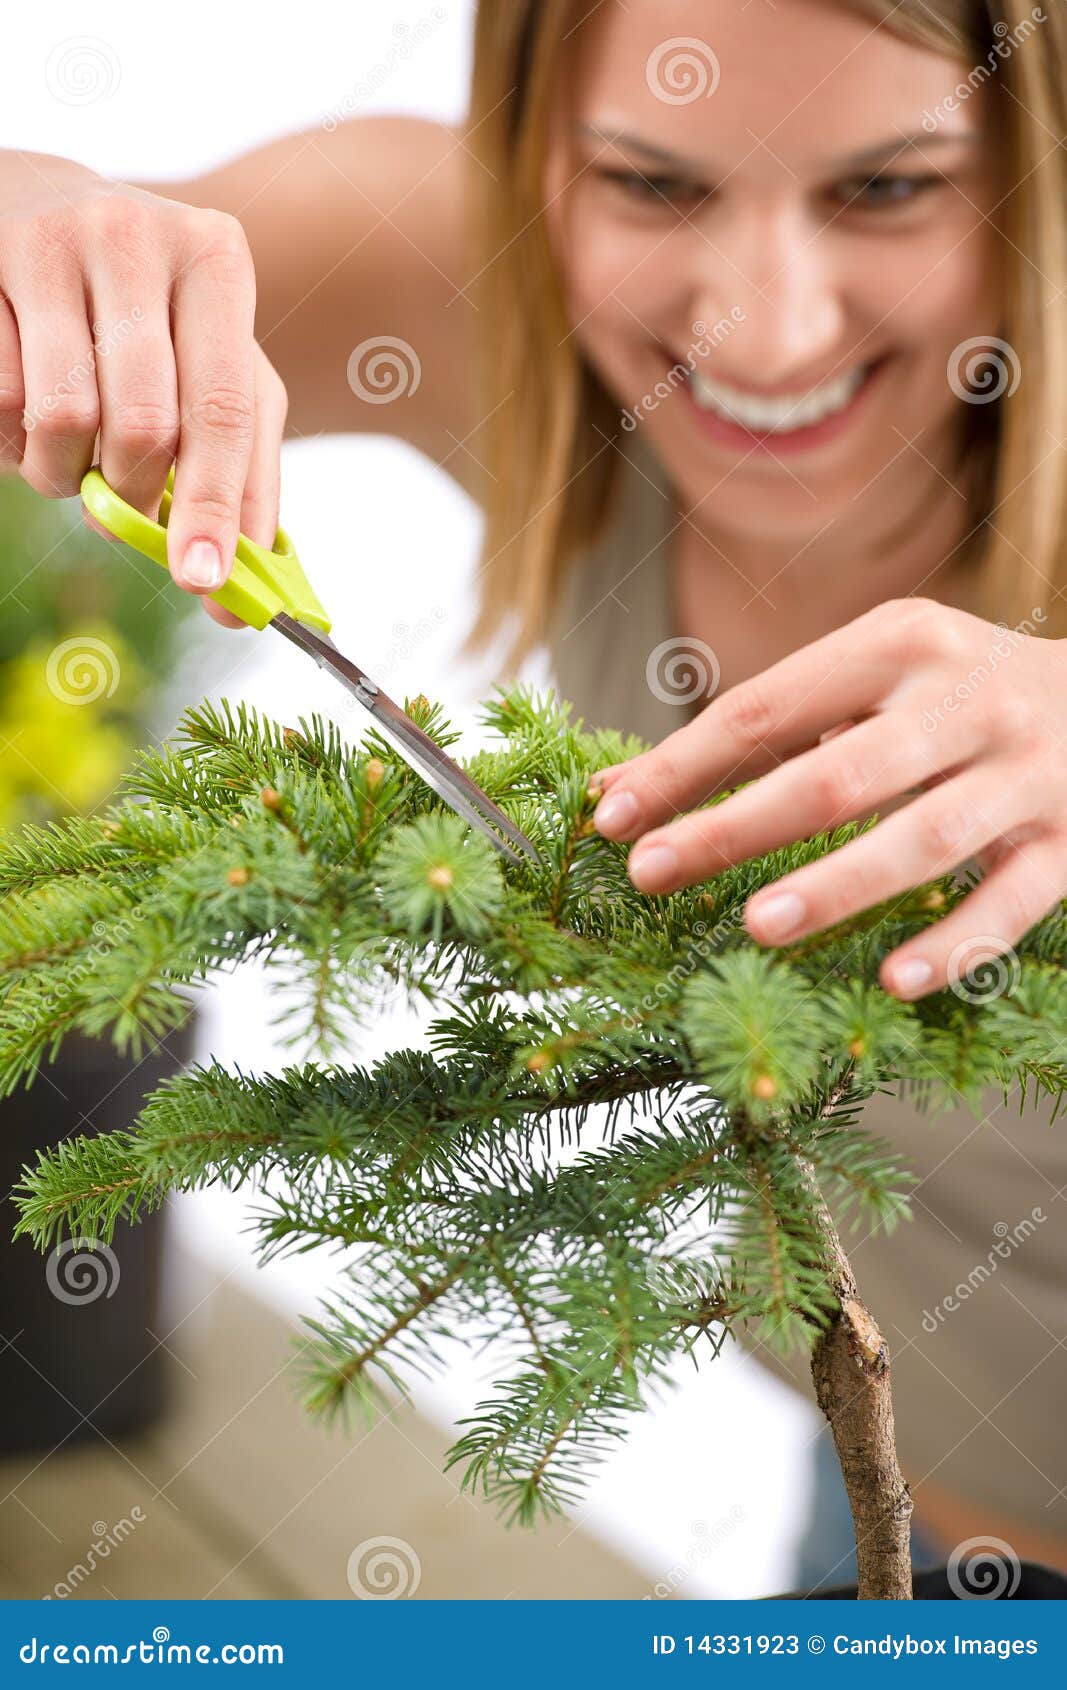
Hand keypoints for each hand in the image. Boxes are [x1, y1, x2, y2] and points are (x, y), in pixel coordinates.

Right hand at [0, 150, 287, 624]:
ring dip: (64, 474)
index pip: (223, 407)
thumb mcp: (219, 373)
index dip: (214, 505)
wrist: (43, 204)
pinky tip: (25, 413)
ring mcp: (48, 239)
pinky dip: (10, 438)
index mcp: (215, 259)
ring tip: (70, 456)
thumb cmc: (151, 315)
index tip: (202, 580)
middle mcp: (135, 235)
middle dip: (132, 494)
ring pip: (60, 418)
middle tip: (123, 509)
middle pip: (142, 422)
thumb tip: (240, 600)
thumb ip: (244, 479)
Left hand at [592, 598, 1066, 999]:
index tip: (610, 818)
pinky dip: (955, 944)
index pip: (768, 707)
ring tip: (756, 926)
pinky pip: (1012, 902)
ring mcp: (1025, 774)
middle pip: (836, 774)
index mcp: (899, 644)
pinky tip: (894, 980)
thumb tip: (620, 793)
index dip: (685, 766)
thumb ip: (765, 728)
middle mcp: (965, 701)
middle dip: (735, 826)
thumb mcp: (873, 675)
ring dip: (838, 885)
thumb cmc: (957, 693)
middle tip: (650, 871)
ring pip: (924, 839)